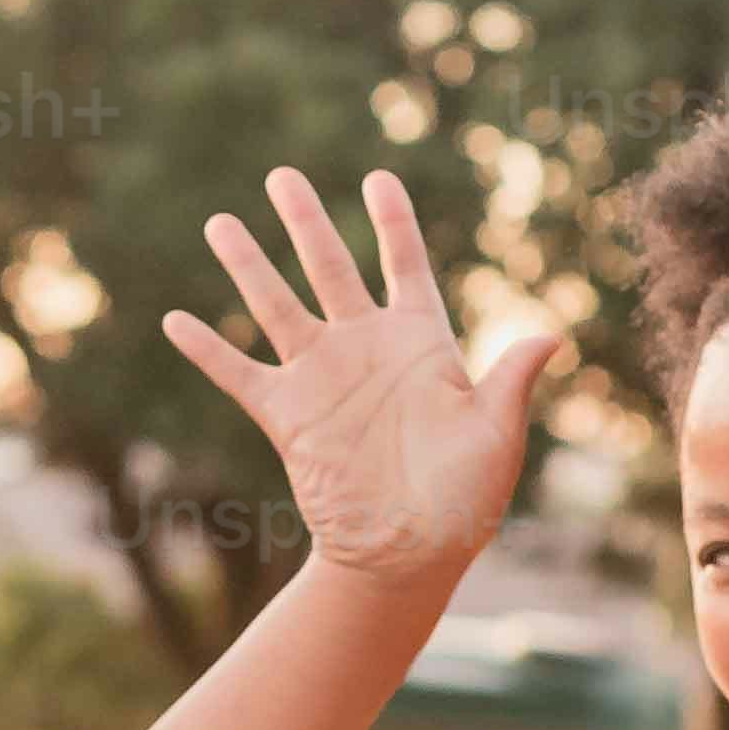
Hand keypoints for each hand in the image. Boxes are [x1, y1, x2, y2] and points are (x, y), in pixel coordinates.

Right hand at [161, 165, 557, 590]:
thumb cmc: (465, 500)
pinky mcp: (287, 415)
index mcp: (421, 343)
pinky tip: (175, 320)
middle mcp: (366, 348)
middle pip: (331, 268)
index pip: (405, 264)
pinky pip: (239, 374)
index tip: (377, 178)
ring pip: (277, 305)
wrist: (409, 555)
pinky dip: (208, 349)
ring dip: (248, 265)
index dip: (392, 221)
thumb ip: (513, 380)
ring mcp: (322, 378)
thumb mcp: (498, 435)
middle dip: (306, 221)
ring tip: (220, 223)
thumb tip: (553, 335)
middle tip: (282, 175)